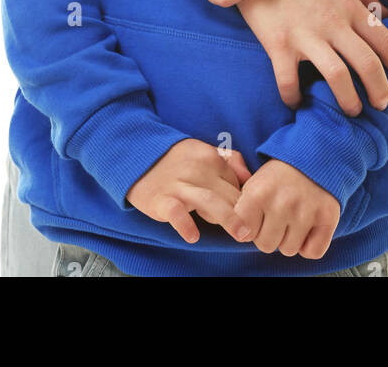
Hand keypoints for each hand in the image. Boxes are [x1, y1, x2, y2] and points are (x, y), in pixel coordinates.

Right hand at [126, 139, 252, 244]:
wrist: (135, 157)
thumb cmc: (174, 160)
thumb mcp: (201, 150)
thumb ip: (228, 160)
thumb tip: (249, 176)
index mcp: (210, 158)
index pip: (237, 184)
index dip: (244, 203)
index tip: (247, 216)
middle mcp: (198, 170)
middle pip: (228, 195)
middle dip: (242, 214)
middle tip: (252, 232)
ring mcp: (179, 185)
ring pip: (210, 201)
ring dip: (228, 218)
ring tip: (241, 234)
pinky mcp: (161, 199)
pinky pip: (176, 212)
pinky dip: (184, 224)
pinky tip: (193, 236)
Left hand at [233, 159, 339, 258]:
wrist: (312, 156)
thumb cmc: (278, 176)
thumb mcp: (253, 183)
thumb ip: (241, 210)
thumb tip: (240, 235)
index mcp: (258, 193)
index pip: (244, 235)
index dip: (250, 227)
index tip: (256, 216)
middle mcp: (282, 203)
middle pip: (266, 246)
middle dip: (270, 234)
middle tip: (277, 215)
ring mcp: (306, 211)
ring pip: (289, 250)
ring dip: (290, 238)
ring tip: (293, 216)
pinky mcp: (327, 217)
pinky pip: (313, 252)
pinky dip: (310, 245)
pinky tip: (308, 226)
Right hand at [237, 0, 387, 114]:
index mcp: (349, 7)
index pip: (385, 41)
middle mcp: (332, 23)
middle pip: (367, 64)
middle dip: (379, 90)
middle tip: (382, 105)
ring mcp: (304, 35)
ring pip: (337, 76)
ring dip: (348, 101)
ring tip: (351, 112)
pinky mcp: (277, 45)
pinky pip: (289, 81)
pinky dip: (294, 97)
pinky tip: (297, 103)